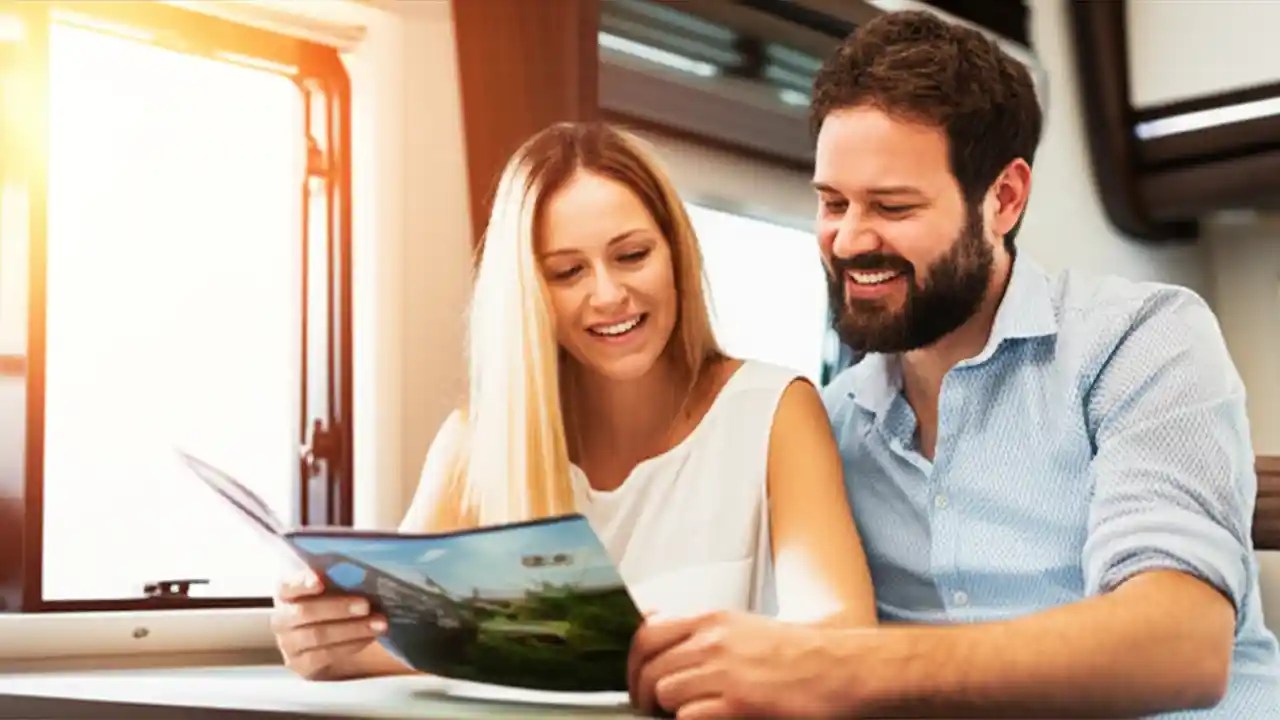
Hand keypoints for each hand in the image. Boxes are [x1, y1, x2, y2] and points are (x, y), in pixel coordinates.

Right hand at [270, 569, 386, 679]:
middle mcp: (282, 619)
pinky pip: (325, 656)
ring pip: (317, 635)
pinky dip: (351, 645)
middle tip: (365, 605)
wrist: (333, 643)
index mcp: (287, 593)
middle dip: (338, 608)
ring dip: (352, 629)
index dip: (301, 583)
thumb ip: (340, 580)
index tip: (319, 582)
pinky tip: (369, 637)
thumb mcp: (335, 590)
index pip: (287, 585)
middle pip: (304, 612)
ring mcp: (289, 645)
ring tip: (379, 624)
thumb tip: (361, 575)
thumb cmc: (335, 606)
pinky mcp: (302, 665)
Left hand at [628, 611, 854, 718]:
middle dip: (643, 693)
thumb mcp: (743, 627)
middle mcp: (712, 641)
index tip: (635, 680)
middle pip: (648, 667)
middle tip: (650, 709)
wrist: (842, 670)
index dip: (632, 663)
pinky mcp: (737, 704)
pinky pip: (687, 716)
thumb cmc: (799, 653)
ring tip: (683, 716)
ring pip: (663, 692)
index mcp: (711, 620)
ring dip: (667, 710)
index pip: (646, 634)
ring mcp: (723, 672)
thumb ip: (702, 631)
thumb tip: (657, 628)